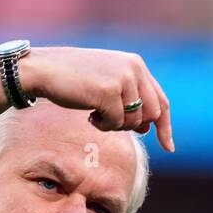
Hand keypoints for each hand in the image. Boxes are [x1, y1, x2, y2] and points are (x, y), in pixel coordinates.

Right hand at [20, 46, 174, 151]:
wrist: (43, 69)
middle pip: (151, 115)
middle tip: (110, 121)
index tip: (169, 148)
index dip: (165, 126)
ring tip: (96, 112)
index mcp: (136, 64)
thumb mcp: (108, 83)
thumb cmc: (74, 79)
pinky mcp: (109, 91)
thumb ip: (130, 98)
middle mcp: (134, 68)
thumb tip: (149, 127)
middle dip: (133, 126)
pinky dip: (103, 125)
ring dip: (115, 125)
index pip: (161, 101)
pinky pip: (116, 123)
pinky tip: (89, 114)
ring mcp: (123, 78)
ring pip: (134, 121)